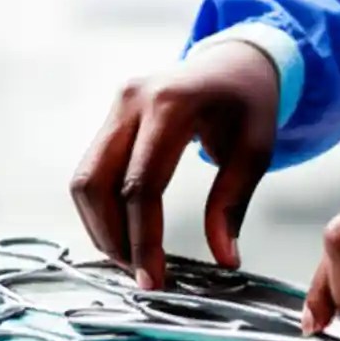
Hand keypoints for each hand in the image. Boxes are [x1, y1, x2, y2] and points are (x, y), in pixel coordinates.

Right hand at [70, 41, 279, 288]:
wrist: (234, 59)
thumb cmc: (249, 102)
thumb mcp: (256, 149)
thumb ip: (233, 202)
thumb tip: (224, 259)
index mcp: (170, 105)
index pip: (140, 186)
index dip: (142, 239)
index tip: (153, 281)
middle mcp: (131, 101)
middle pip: (95, 184)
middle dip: (112, 238)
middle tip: (139, 276)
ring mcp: (115, 106)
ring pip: (83, 180)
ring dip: (100, 227)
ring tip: (131, 259)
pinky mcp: (110, 117)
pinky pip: (90, 170)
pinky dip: (101, 209)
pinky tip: (125, 233)